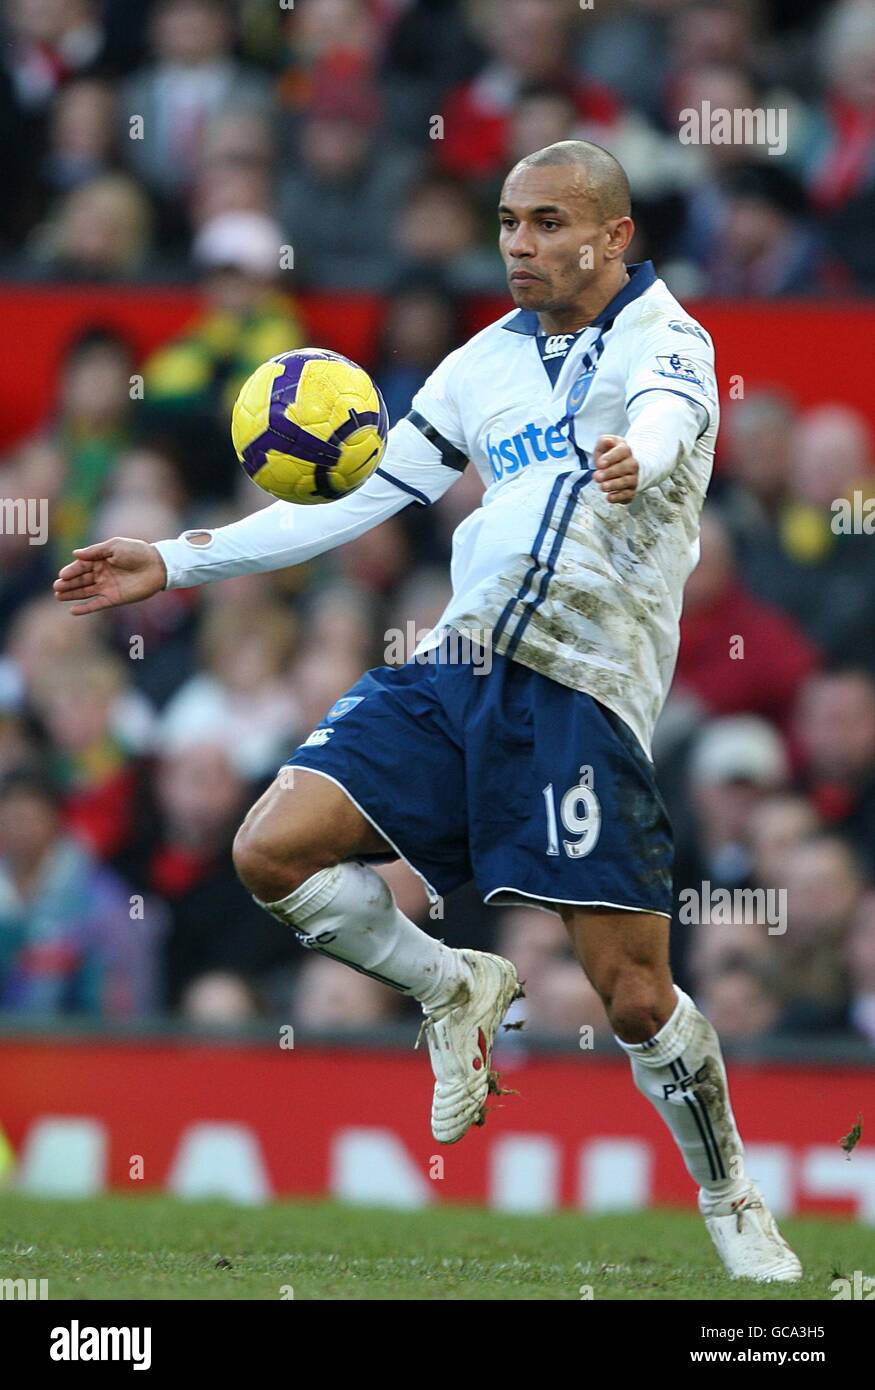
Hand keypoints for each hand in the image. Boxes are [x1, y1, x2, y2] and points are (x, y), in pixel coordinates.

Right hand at [53, 538, 167, 614]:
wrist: (157, 566)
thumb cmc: (137, 552)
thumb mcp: (115, 546)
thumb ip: (95, 551)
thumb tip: (75, 553)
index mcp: (101, 560)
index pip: (81, 566)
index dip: (71, 571)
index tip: (61, 575)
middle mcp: (102, 574)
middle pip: (81, 580)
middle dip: (67, 583)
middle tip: (56, 587)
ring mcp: (107, 587)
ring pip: (85, 592)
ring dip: (72, 594)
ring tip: (58, 596)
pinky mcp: (114, 599)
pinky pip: (97, 605)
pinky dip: (85, 608)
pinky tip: (73, 611)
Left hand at [593, 434, 638, 503]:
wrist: (623, 466)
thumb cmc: (610, 455)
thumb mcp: (605, 444)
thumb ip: (604, 442)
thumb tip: (607, 442)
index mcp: (625, 450)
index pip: (622, 451)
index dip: (611, 458)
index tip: (600, 464)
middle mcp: (632, 464)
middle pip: (626, 467)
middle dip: (611, 472)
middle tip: (597, 476)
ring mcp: (633, 478)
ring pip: (627, 481)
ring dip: (614, 485)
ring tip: (602, 486)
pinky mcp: (631, 491)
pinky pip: (628, 495)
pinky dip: (619, 497)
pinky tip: (609, 497)